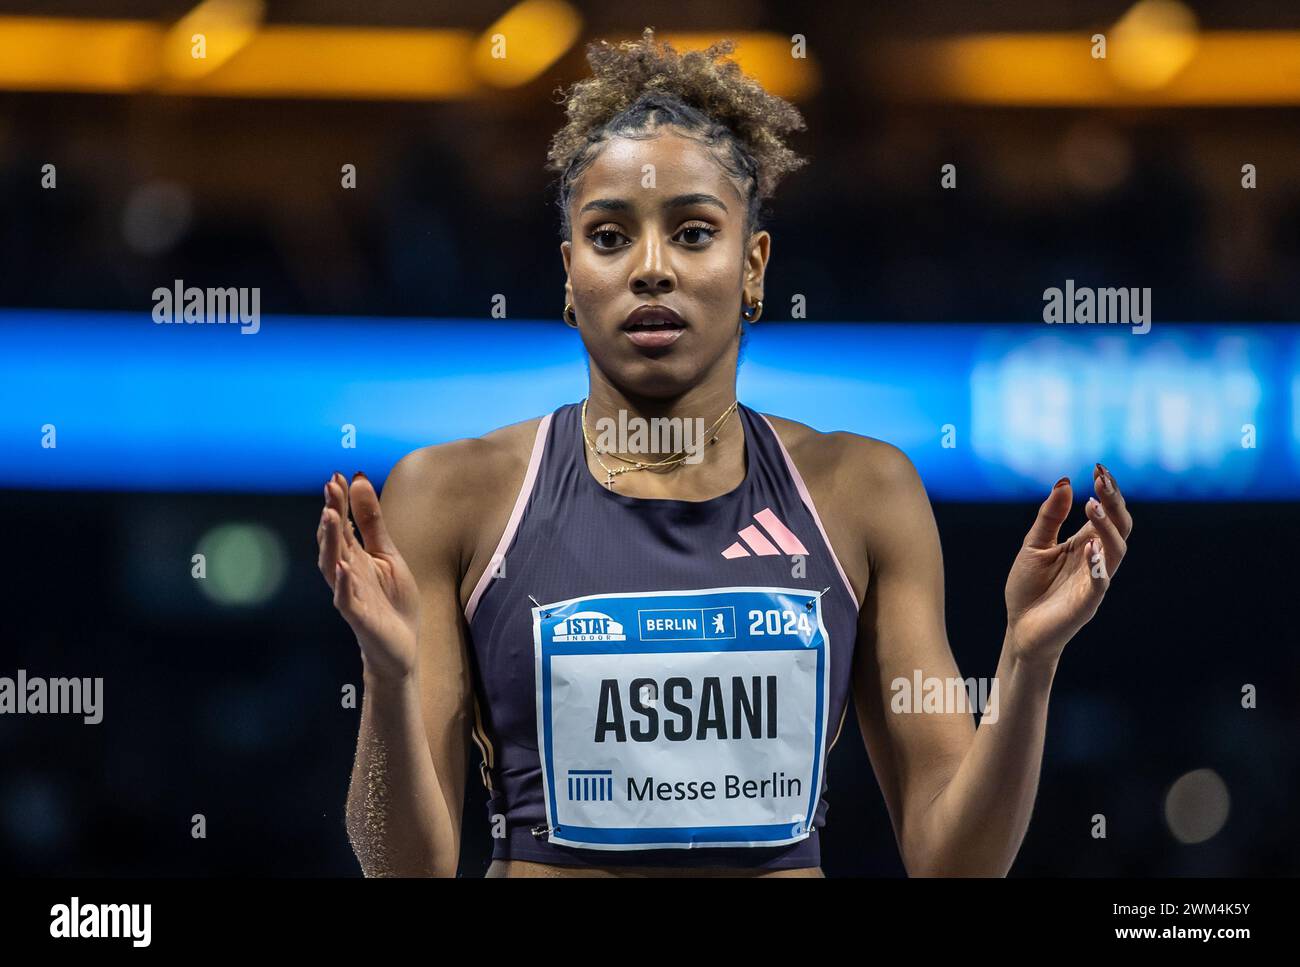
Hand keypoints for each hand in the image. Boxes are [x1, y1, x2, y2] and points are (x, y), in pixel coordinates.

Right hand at [317, 471, 420, 680]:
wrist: (401, 646)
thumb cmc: (392, 601)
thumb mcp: (387, 554)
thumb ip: (372, 522)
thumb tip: (359, 481)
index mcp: (354, 556)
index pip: (343, 524)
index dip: (339, 501)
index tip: (337, 475)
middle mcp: (347, 572)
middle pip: (334, 540)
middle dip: (331, 514)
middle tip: (330, 486)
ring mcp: (350, 594)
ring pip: (332, 566)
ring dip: (330, 542)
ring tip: (331, 516)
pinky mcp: (358, 617)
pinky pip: (345, 599)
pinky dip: (342, 583)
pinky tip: (343, 566)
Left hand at [1005, 463, 1131, 665]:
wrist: (1019, 629)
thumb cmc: (1029, 588)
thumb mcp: (1034, 545)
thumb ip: (1050, 517)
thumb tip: (1065, 482)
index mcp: (1084, 544)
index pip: (1106, 513)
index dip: (1107, 492)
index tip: (1099, 468)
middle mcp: (1095, 559)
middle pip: (1120, 527)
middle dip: (1113, 502)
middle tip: (1101, 479)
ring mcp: (1094, 581)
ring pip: (1116, 552)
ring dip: (1107, 528)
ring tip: (1092, 506)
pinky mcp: (1087, 604)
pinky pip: (1101, 584)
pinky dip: (1099, 567)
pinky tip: (1091, 549)